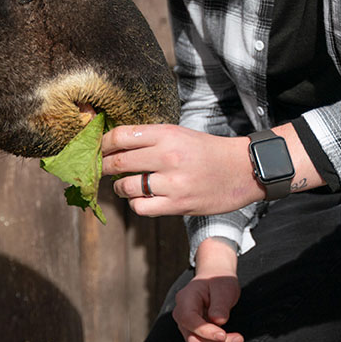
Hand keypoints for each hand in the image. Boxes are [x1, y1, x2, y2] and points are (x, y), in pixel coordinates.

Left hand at [99, 123, 262, 215]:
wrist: (241, 170)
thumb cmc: (206, 151)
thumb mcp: (178, 133)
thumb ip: (148, 138)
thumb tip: (113, 145)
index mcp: (166, 134)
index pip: (120, 135)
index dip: (103, 143)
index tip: (99, 148)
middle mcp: (168, 156)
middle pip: (118, 162)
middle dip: (103, 166)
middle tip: (101, 168)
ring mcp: (172, 183)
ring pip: (126, 187)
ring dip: (119, 188)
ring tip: (124, 185)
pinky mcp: (178, 205)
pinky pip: (140, 207)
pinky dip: (135, 204)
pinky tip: (142, 198)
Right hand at [174, 239, 242, 341]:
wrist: (215, 282)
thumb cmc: (218, 282)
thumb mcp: (223, 286)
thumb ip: (220, 304)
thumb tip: (218, 321)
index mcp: (185, 300)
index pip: (189, 320)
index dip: (205, 331)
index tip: (224, 335)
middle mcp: (182, 317)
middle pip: (193, 340)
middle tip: (239, 338)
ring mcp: (187, 330)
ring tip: (236, 341)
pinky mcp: (195, 339)